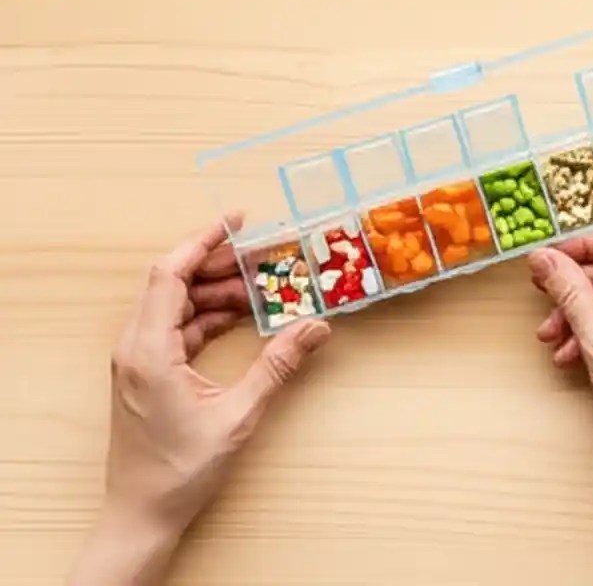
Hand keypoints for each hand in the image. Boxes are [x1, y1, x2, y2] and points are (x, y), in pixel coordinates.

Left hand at [70, 215, 330, 585]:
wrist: (142, 513)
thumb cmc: (181, 469)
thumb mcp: (238, 415)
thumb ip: (278, 366)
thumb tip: (315, 327)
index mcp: (148, 349)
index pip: (170, 274)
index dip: (202, 241)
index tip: (235, 221)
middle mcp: (135, 348)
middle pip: (172, 285)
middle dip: (218, 266)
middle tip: (262, 255)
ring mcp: (137, 362)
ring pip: (175, 308)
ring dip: (215, 295)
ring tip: (260, 289)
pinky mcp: (145, 375)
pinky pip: (175, 330)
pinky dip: (207, 319)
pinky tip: (240, 320)